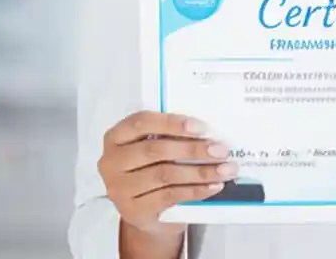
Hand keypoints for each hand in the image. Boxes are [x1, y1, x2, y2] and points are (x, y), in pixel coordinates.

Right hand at [97, 111, 236, 235]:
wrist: (145, 212)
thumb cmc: (151, 170)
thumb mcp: (152, 150)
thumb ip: (169, 137)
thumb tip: (207, 133)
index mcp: (114, 137)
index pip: (141, 122)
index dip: (172, 123)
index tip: (201, 127)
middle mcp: (111, 162)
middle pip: (155, 150)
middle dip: (192, 149)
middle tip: (221, 150)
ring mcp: (119, 188)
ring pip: (165, 175)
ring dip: (199, 171)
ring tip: (224, 170)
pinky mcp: (133, 210)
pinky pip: (170, 196)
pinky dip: (195, 190)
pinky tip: (213, 186)